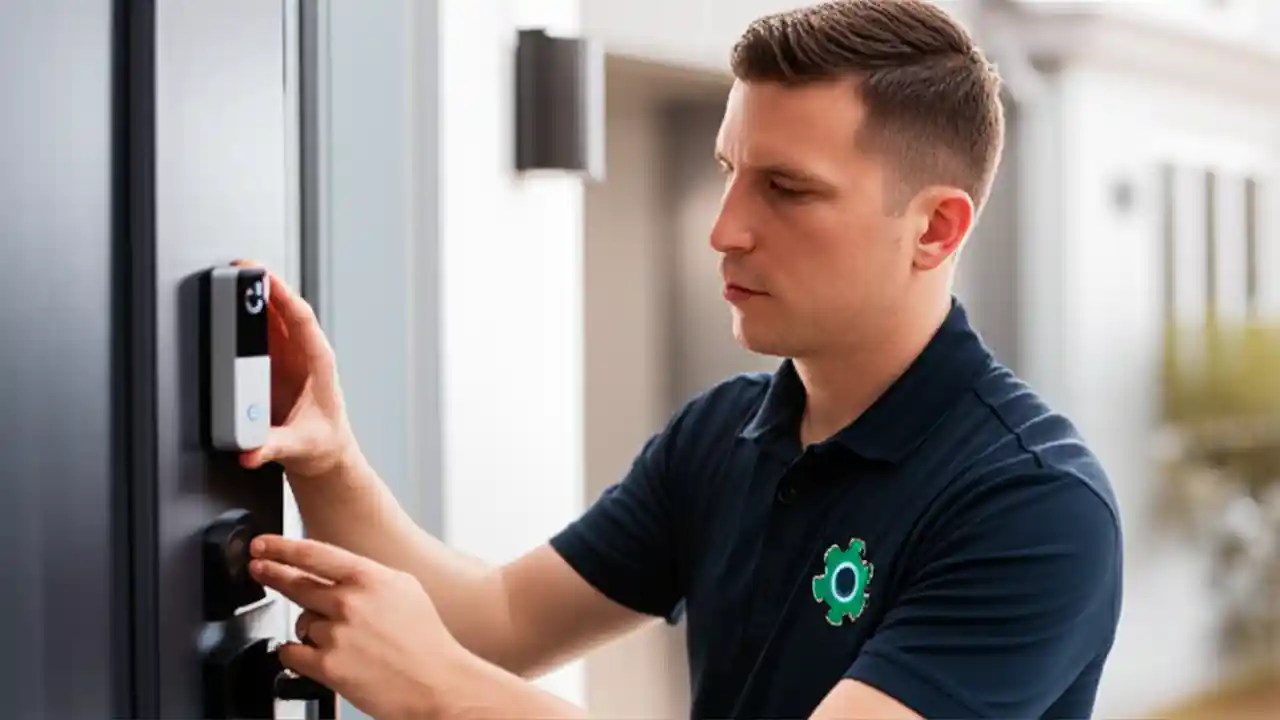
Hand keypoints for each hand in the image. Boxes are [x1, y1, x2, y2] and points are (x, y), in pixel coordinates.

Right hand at [232, 261, 360, 480]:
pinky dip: (249, 315)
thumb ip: (272, 447)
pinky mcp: (277, 364)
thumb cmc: (322, 446)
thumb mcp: (298, 448)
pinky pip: (263, 331)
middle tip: (241, 265)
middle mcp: (306, 354)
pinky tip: (232, 302)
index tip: (265, 277)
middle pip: (285, 310)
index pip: (302, 320)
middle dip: (265, 285)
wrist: (325, 455)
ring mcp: (291, 356)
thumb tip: (249, 450)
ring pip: (274, 316)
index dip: (283, 296)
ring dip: (256, 295)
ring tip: (233, 274)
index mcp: (319, 363)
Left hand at [249, 534, 462, 719]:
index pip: (314, 554)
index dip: (281, 547)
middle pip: (296, 583)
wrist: (439, 684)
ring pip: (301, 623)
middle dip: (271, 574)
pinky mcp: (327, 667)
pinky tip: (318, 657)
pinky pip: (291, 654)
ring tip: (343, 642)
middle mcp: (351, 602)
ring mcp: (337, 635)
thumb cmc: (425, 641)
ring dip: (311, 630)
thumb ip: (368, 576)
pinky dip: (297, 655)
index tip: (262, 544)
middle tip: (259, 569)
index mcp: (371, 578)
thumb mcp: (404, 590)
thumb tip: (334, 569)